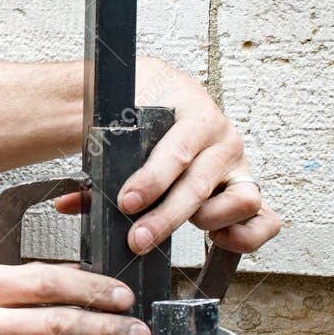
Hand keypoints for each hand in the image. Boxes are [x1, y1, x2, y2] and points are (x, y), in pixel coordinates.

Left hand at [51, 59, 281, 254]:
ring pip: (243, 201)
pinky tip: (218, 239)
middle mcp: (223, 142)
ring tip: (181, 227)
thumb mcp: (124, 129)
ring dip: (209, 219)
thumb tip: (67, 205)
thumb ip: (98, 169)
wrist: (167, 94)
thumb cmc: (146, 116)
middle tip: (137, 237)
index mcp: (195, 116)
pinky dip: (248, 235)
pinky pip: (266, 219)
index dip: (152, 181)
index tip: (127, 202)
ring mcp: (239, 167)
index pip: (178, 152)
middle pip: (200, 185)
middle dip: (166, 216)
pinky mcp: (245, 190)